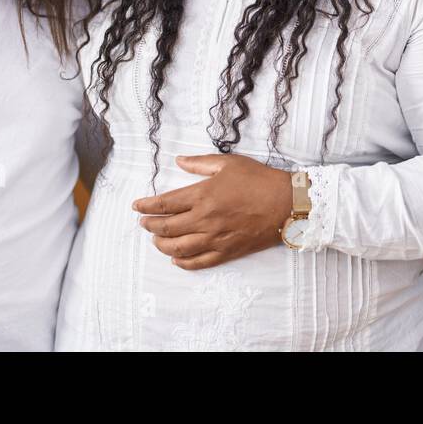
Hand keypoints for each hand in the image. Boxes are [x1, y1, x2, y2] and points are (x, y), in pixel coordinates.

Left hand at [132, 154, 293, 269]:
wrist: (286, 203)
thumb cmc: (259, 180)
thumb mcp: (228, 163)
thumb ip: (199, 163)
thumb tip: (178, 160)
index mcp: (202, 195)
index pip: (164, 204)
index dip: (147, 206)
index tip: (137, 206)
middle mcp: (204, 219)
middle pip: (166, 228)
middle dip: (150, 226)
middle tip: (144, 223)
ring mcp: (215, 238)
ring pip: (178, 248)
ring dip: (162, 245)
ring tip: (156, 240)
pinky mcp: (226, 252)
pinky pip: (199, 262)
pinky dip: (183, 263)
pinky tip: (176, 259)